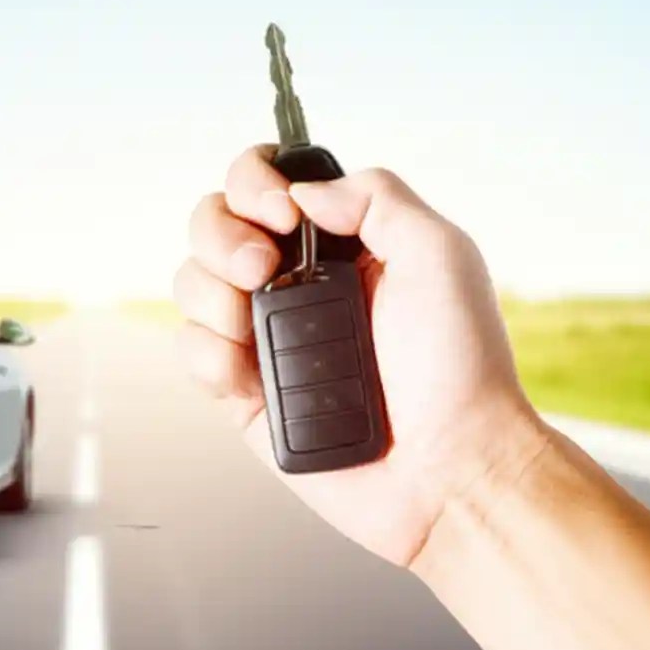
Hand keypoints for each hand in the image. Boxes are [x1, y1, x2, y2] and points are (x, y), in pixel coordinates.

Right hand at [174, 144, 548, 566]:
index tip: (283, 216)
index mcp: (340, 243)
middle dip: (222, 236)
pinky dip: (210, 354)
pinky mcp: (244, 390)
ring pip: (191, 283)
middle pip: (212, 222)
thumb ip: (375, 196)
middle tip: (262, 268)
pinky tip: (247, 373)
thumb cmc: (458, 371)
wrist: (446, 468)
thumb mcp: (440, 254)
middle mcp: (295, 282)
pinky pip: (192, 349)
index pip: (266, 182)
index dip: (255, 184)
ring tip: (253, 323)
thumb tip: (302, 191)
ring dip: (211, 294)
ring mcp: (266, 335)